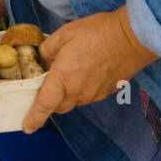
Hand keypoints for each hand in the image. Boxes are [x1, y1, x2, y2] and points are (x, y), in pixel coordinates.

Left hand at [22, 7, 157, 132]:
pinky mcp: (106, 93)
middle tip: (51, 82)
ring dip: (69, 93)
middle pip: (59, 107)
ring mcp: (94, 94)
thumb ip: (48, 49)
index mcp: (63, 78)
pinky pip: (89, 96)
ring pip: (74, 101)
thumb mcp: (65, 34)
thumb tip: (43, 59)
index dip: (34, 118)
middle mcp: (78, 91)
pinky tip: (89, 71)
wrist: (132, 37)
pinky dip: (83, 88)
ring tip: (74, 70)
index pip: (44, 105)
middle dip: (51, 100)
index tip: (27, 127)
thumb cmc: (98, 33)